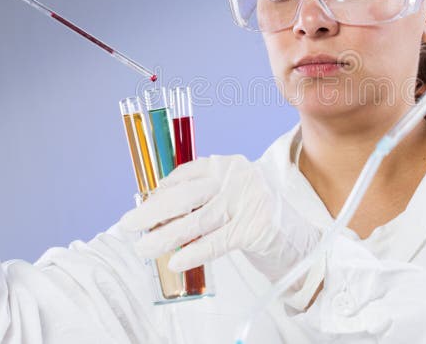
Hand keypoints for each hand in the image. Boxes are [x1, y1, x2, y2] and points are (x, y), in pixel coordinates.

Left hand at [120, 154, 321, 283]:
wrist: (297, 234)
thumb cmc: (252, 214)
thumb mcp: (227, 194)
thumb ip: (199, 195)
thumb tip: (154, 208)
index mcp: (227, 164)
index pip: (186, 173)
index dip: (161, 191)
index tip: (142, 206)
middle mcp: (237, 178)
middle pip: (186, 195)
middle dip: (153, 212)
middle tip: (129, 225)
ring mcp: (247, 201)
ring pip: (196, 221)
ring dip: (165, 237)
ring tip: (144, 249)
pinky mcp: (255, 227)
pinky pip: (215, 242)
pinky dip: (193, 253)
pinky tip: (175, 262)